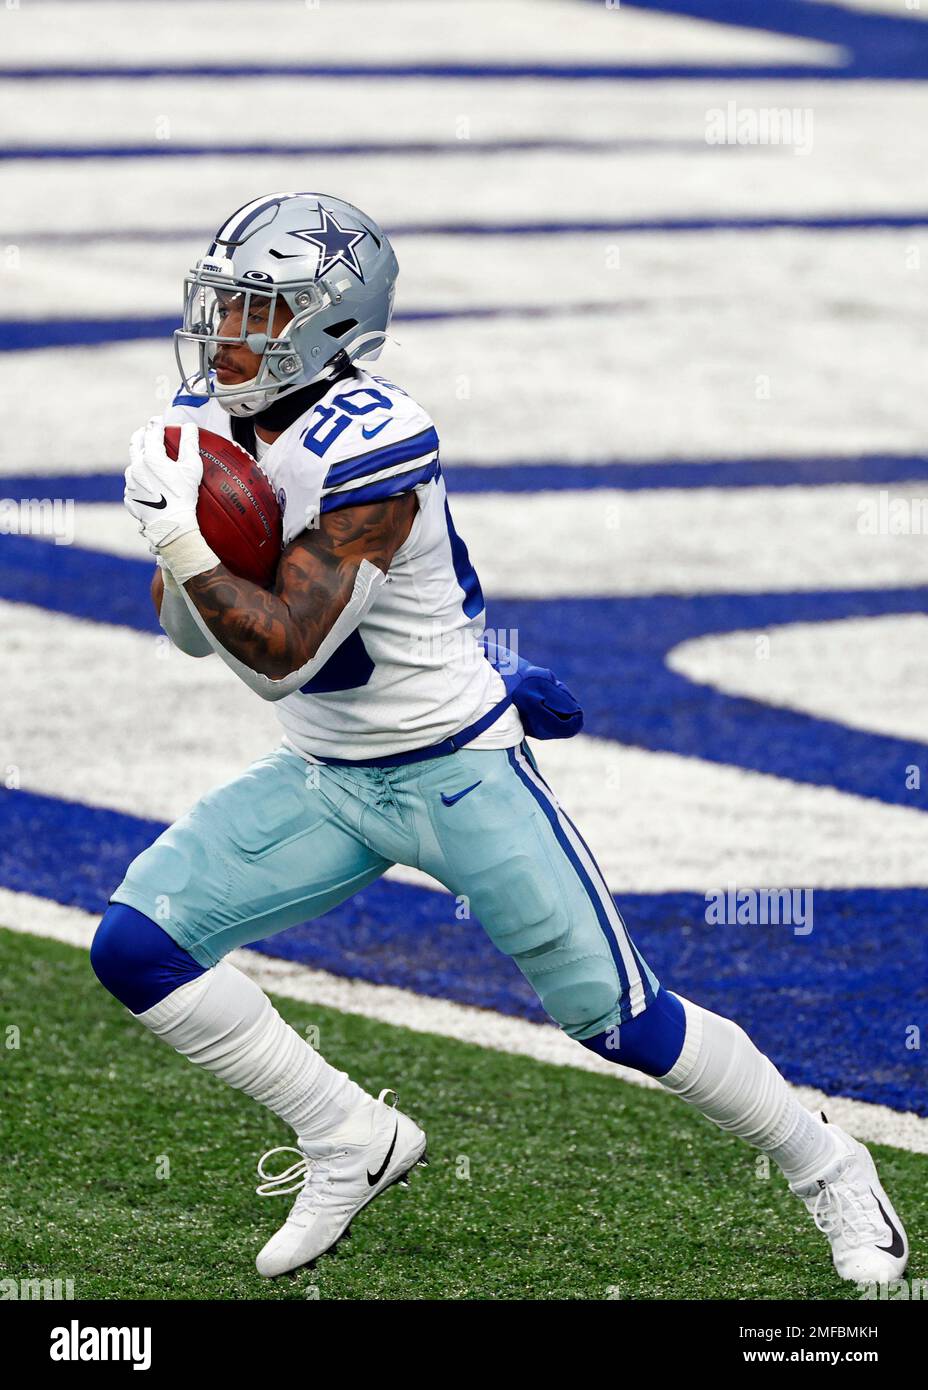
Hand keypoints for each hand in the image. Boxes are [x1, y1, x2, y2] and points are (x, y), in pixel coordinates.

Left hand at [124, 418, 201, 550]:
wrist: (171, 525)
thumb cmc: (183, 496)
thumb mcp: (191, 468)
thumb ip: (190, 443)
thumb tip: (189, 426)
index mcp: (151, 458)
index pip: (152, 433)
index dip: (156, 423)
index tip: (158, 419)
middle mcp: (136, 468)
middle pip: (135, 444)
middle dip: (141, 435)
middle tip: (145, 431)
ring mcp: (130, 484)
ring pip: (133, 466)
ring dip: (140, 460)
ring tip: (148, 462)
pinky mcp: (129, 498)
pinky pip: (133, 485)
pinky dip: (140, 482)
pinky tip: (148, 486)